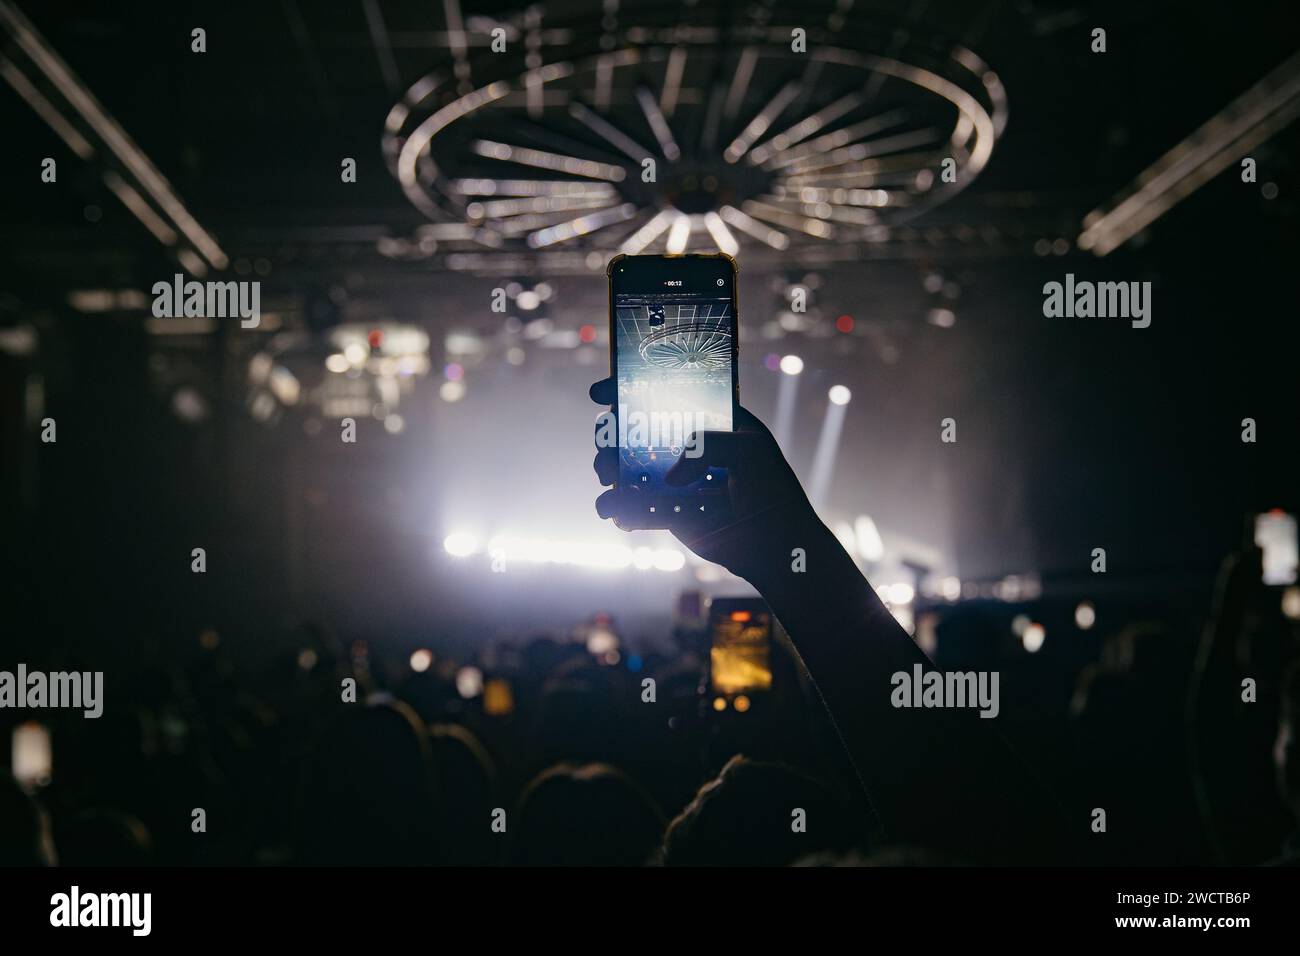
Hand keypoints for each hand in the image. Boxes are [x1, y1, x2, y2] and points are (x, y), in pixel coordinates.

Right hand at [589, 377, 821, 579]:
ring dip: (608, 468)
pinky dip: (617, 508)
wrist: (777, 548)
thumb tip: (671, 477)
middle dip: (611, 434)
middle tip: (605, 443)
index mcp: (709, 420)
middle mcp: (687, 447)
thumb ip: (709, 446)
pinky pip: (634, 508)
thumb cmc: (772, 492)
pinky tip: (611, 508)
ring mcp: (675, 481)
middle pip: (635, 431)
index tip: (599, 391)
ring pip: (628, 469)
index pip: (665, 395)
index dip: (628, 388)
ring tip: (607, 475)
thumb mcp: (750, 452)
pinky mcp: (669, 513)